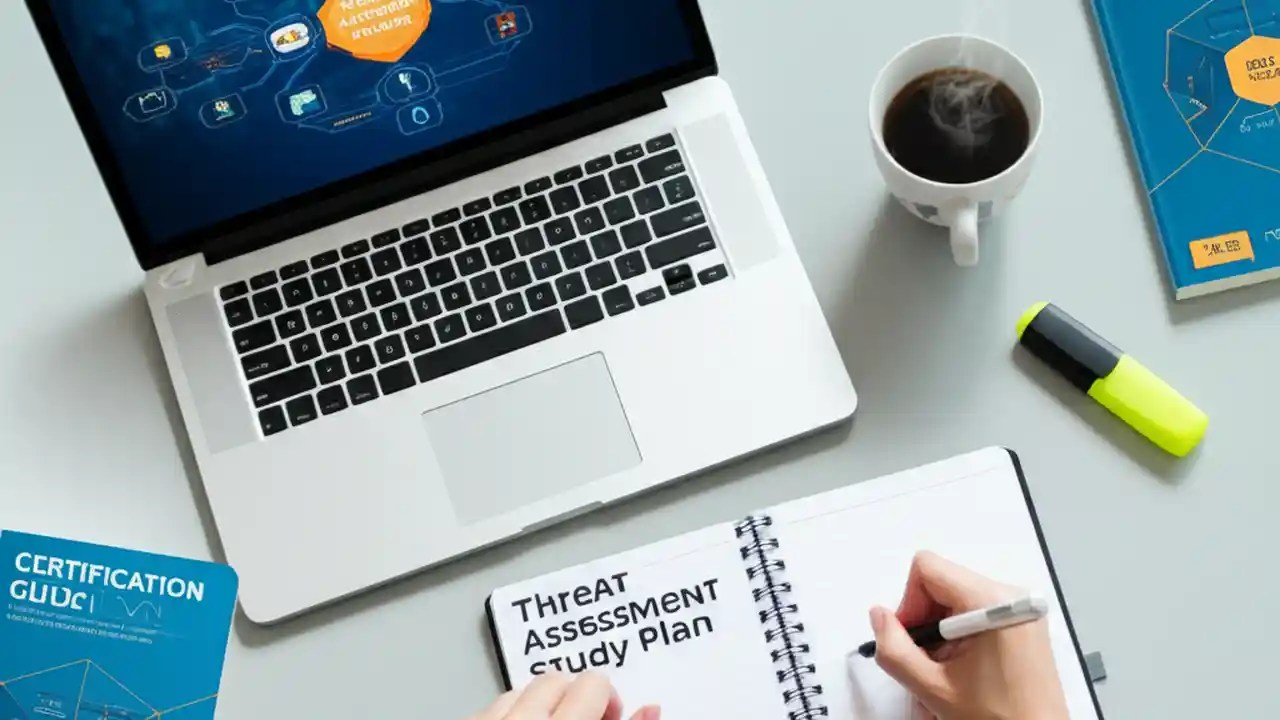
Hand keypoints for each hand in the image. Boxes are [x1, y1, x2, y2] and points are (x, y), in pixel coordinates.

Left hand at [467, 672, 659, 719]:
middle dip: (574, 700)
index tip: (610, 717)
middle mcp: (518, 719)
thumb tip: (652, 709)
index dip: (607, 700)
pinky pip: (489, 706)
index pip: (593, 682)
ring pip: (519, 689)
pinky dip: (506, 716)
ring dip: (538, 706)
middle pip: (556, 679)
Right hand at [869, 552, 1069, 719]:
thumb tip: (878, 616)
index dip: (909, 603)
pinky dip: (957, 635)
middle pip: (941, 582)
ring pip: (955, 598)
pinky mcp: (1022, 621)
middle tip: (924, 660)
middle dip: (923, 620)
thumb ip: (895, 650)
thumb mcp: (934, 688)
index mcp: (992, 603)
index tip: (911, 640)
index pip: (927, 569)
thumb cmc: (1000, 717)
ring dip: (939, 632)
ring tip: (944, 669)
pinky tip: (961, 666)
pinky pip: (974, 611)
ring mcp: (1019, 608)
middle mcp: (1010, 596)